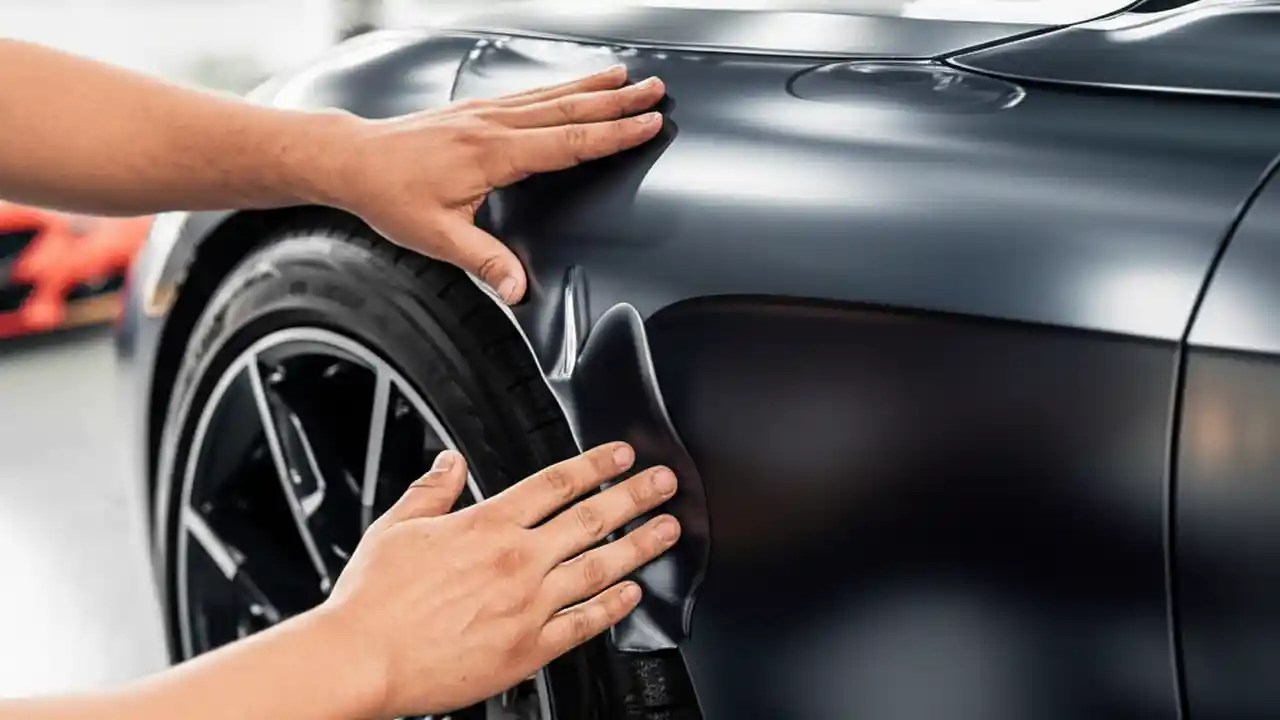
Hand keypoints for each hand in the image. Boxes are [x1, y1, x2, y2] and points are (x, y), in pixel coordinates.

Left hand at [310, 66, 665, 303]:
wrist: (352, 159)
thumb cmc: (390, 196)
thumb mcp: (437, 238)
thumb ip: (484, 262)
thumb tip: (519, 291)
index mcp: (492, 153)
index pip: (568, 143)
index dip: (613, 135)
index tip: (648, 124)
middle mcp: (493, 124)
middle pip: (569, 110)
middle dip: (618, 102)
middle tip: (657, 91)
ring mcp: (484, 112)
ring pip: (552, 95)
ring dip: (594, 88)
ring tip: (629, 79)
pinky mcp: (475, 110)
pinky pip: (530, 94)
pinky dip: (561, 86)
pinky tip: (575, 85)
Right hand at [315, 443, 680, 717]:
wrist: (363, 658)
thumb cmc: (374, 601)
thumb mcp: (396, 527)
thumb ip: (432, 490)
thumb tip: (450, 461)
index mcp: (486, 524)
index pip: (555, 482)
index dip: (595, 464)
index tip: (621, 455)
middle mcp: (516, 560)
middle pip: (590, 518)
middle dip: (634, 496)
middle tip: (664, 483)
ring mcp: (528, 605)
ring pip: (599, 566)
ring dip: (640, 545)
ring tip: (667, 530)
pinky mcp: (529, 648)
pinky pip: (584, 623)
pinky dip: (613, 607)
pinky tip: (633, 594)